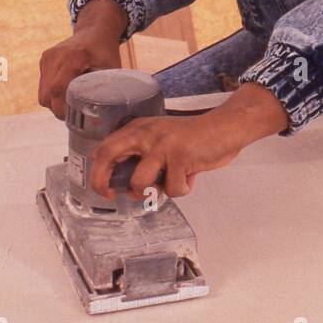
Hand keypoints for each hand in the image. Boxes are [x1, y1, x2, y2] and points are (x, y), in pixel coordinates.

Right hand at [37, 0, 126, 118]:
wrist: (94, 30)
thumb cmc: (105, 52)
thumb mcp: (111, 70)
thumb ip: (106, 90)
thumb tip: (105, 117)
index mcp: (74, 56)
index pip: (58, 89)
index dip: (62, 108)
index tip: (72, 119)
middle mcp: (57, 55)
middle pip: (47, 94)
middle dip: (58, 109)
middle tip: (74, 114)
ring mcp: (48, 57)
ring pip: (43, 93)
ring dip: (54, 102)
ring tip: (71, 101)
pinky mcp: (44, 59)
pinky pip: (43, 85)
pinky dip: (53, 93)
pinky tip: (67, 90)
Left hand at [88, 83, 289, 199]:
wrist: (225, 127)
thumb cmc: (193, 139)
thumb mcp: (162, 139)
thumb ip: (144, 157)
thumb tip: (127, 188)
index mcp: (138, 129)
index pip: (105, 146)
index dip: (97, 169)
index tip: (104, 187)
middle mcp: (146, 133)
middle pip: (108, 154)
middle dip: (101, 180)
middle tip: (111, 195)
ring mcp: (162, 145)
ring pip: (139, 182)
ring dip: (152, 192)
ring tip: (167, 184)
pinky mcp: (180, 156)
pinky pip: (172, 189)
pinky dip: (183, 189)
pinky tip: (191, 175)